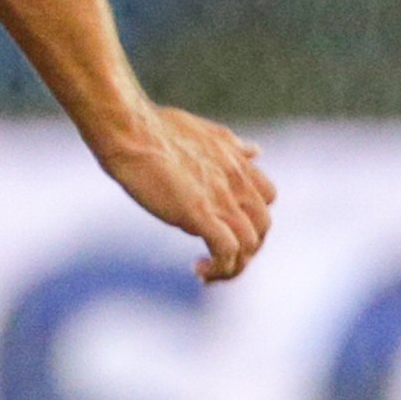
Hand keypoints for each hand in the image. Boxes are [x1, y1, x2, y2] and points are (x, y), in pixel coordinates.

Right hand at [96, 104, 275, 283]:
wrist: (133, 132)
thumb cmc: (157, 128)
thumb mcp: (209, 133)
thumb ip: (234, 147)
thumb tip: (256, 150)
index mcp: (239, 164)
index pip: (267, 198)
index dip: (250, 217)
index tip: (225, 226)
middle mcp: (238, 183)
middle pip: (261, 228)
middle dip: (243, 248)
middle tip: (215, 257)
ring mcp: (221, 200)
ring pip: (249, 246)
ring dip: (231, 265)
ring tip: (205, 270)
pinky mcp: (200, 214)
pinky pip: (227, 252)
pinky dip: (218, 268)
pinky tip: (197, 268)